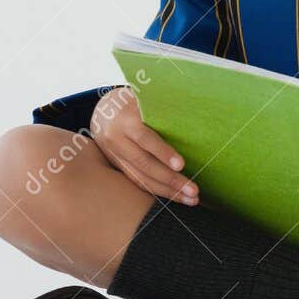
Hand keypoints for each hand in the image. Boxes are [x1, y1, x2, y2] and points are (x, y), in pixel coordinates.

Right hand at [89, 86, 198, 203]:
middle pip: (145, 164)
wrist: (103, 112)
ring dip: (168, 192)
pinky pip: (138, 182)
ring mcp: (115, 157)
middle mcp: (116, 140)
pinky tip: (176, 197)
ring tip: (191, 199)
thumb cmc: (134, 103)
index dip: (163, 152)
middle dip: (171, 180)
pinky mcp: (118, 168)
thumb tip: (195, 115)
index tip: (182, 165)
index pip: (145, 138)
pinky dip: (158, 191)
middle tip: (194, 191)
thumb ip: (161, 108)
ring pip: (141, 178)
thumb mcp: (143, 99)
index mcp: (125, 121)